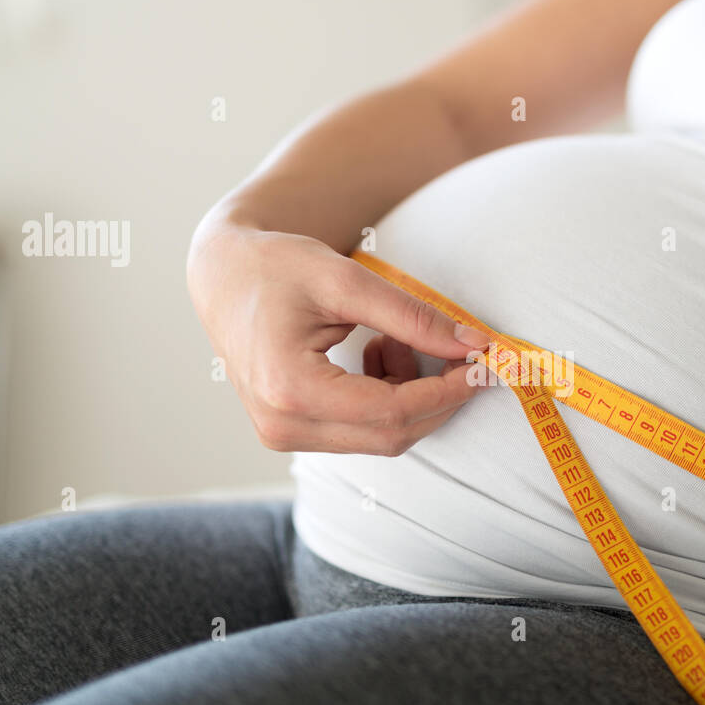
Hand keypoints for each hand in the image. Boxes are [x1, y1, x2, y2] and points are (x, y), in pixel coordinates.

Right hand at [187, 219, 490, 455]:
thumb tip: (473, 344)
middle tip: (461, 354)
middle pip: (391, 435)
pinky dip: (386, 399)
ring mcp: (283, 436)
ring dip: (410, 395)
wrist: (221, 276)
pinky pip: (359, 431)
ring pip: (380, 438)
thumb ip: (412, 317)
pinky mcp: (290, 433)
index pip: (392, 411)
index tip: (483, 365)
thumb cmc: (276, 267)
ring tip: (393, 338)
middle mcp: (283, 426)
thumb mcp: (347, 281)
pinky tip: (375, 353)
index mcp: (290, 389)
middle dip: (438, 398)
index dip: (446, 392)